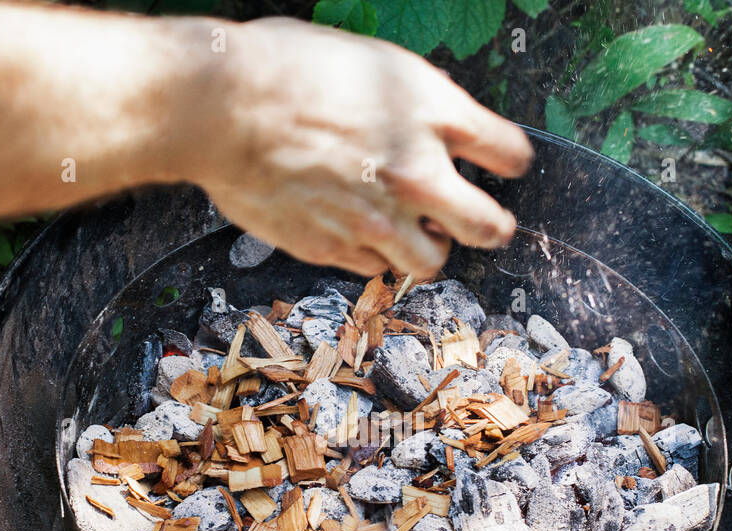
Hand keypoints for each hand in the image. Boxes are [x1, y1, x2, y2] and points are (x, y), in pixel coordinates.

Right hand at [179, 18, 532, 277]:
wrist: (222, 107)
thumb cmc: (283, 69)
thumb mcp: (370, 62)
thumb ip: (411, 102)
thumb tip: (428, 123)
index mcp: (433, 113)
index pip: (509, 154)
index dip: (507, 162)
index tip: (502, 166)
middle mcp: (417, 172)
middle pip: (489, 226)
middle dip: (491, 226)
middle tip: (483, 224)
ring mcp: (378, 217)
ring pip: (432, 261)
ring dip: (426, 248)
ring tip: (411, 234)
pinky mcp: (336, 247)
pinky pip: (372, 266)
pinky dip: (370, 254)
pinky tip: (354, 231)